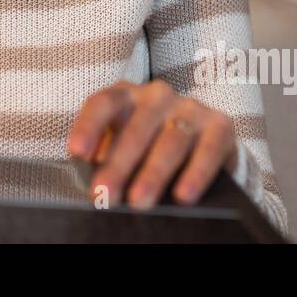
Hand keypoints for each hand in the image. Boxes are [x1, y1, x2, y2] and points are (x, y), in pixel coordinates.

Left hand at [67, 79, 238, 209]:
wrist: (203, 143)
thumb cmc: (148, 147)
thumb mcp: (122, 145)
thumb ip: (106, 156)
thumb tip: (95, 182)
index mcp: (125, 96)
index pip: (102, 104)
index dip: (88, 127)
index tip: (76, 153)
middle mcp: (157, 95)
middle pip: (135, 129)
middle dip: (118, 165)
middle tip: (104, 194)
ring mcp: (190, 108)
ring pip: (171, 140)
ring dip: (153, 174)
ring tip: (139, 201)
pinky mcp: (220, 125)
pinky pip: (208, 150)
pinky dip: (196, 174)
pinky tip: (183, 196)